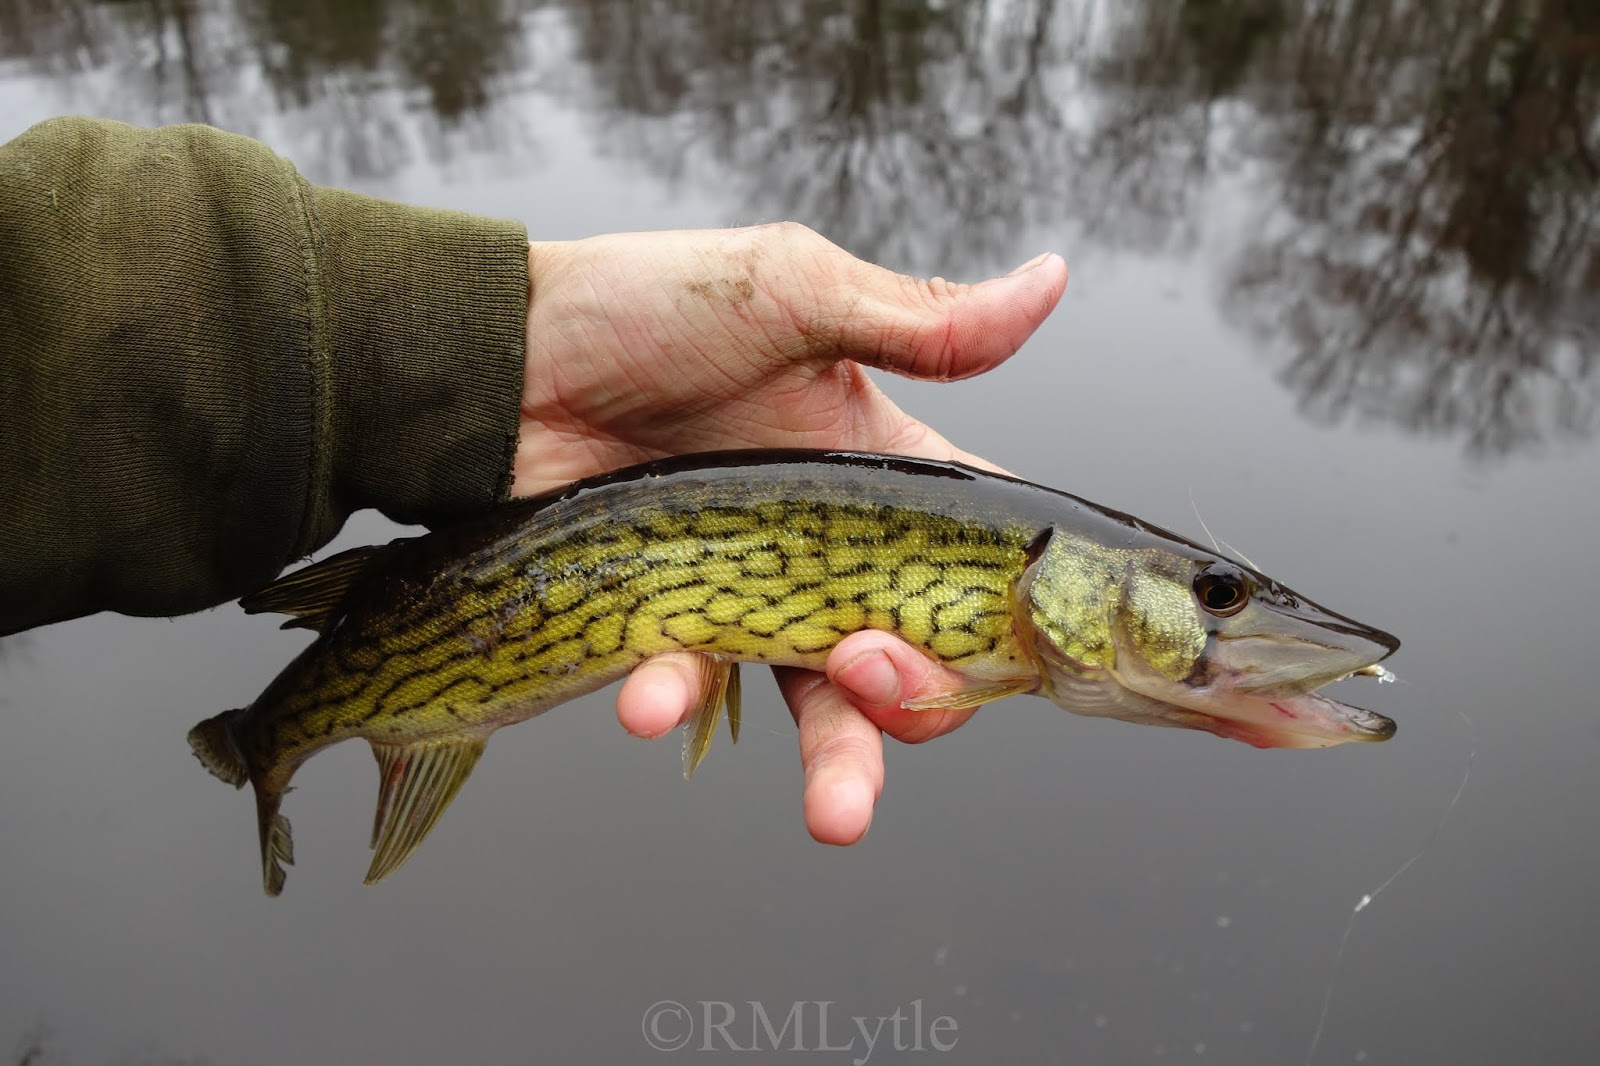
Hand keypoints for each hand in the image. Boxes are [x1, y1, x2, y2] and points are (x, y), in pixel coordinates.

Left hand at [517, 223, 1066, 842]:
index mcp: (873, 470)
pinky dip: (678, 703)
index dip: (1012, 607)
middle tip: (880, 684)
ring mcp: (744, 595)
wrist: (493, 354)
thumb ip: (920, 320)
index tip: (1035, 653)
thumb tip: (1053, 280)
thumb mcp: (792, 293)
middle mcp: (821, 547)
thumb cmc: (642, 305)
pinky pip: (691, 686)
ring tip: (837, 813)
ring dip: (838, 763)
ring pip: (819, 705)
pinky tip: (647, 703)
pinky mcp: (665, 626)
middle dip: (923, 700)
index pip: (973, 553)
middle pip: (911, 653)